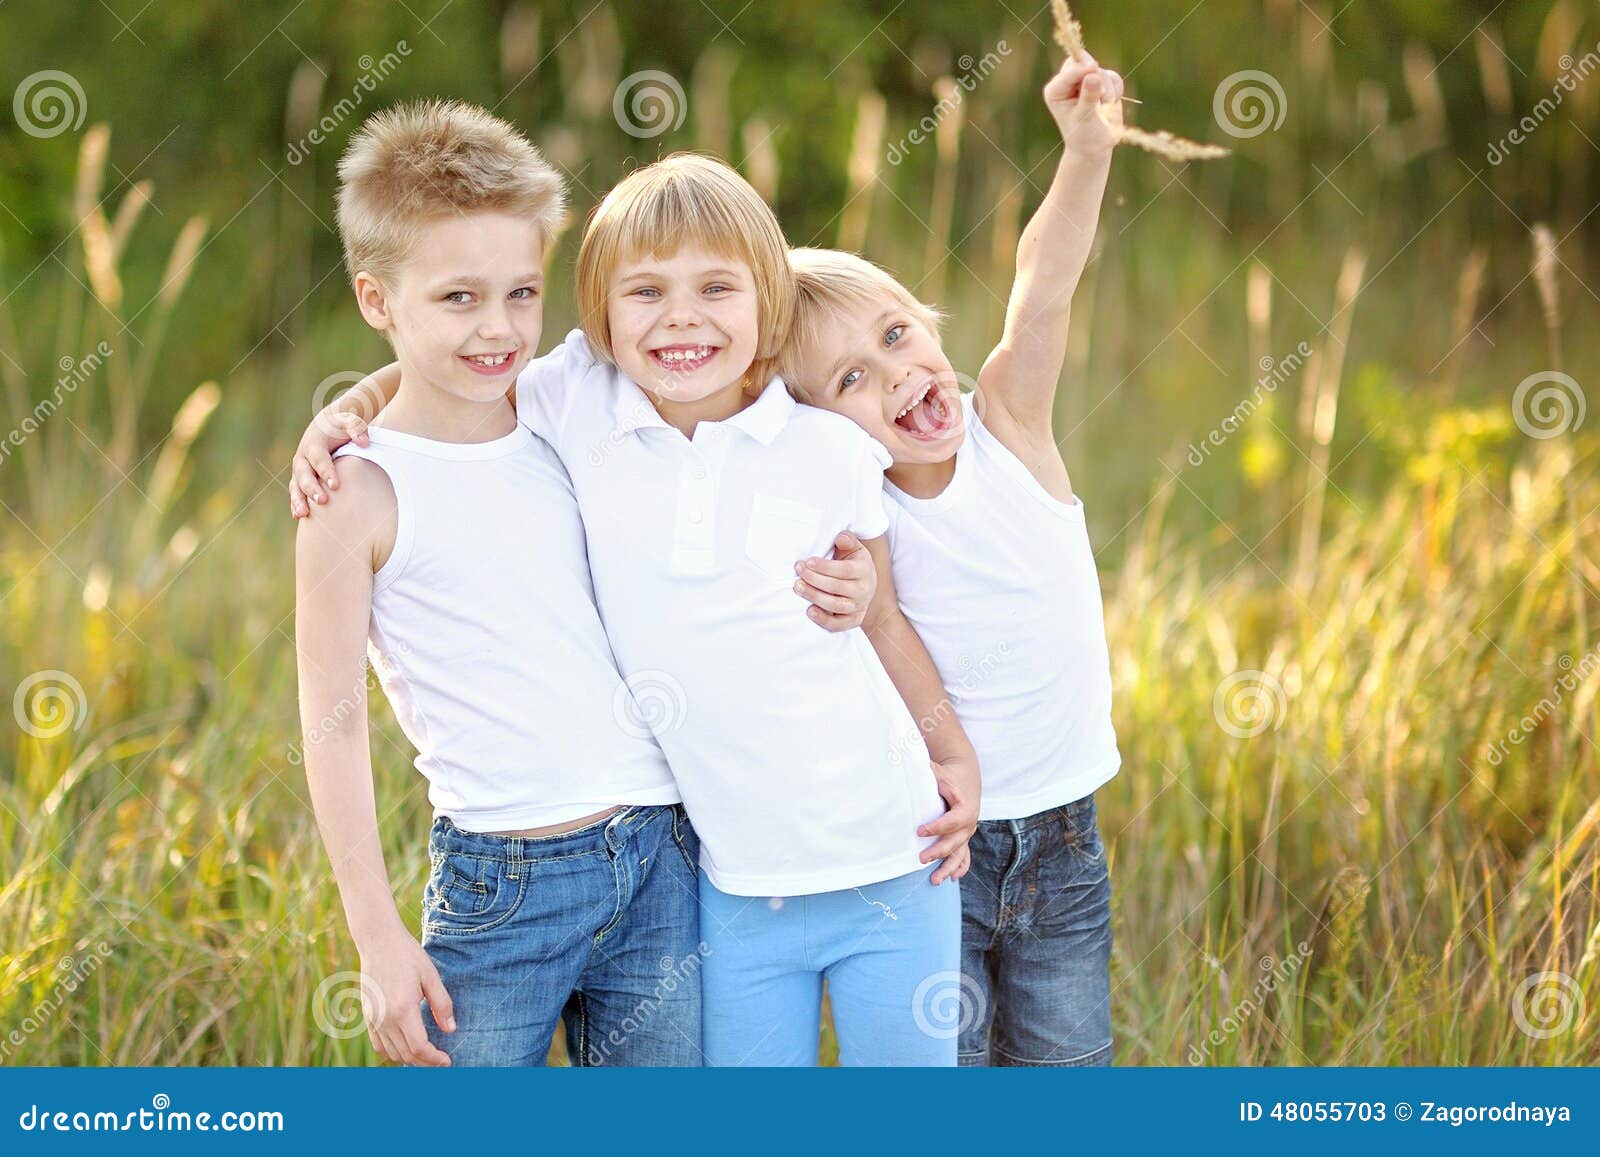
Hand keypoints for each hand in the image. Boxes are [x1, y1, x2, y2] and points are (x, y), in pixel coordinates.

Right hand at [290, 409, 370, 517]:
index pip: (320, 458)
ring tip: (303, 514)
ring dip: (298, 499)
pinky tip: (298, 516)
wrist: (325, 426)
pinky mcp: (300, 478)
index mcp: (315, 444)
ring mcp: (300, 469)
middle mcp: (303, 457)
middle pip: (304, 474)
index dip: (326, 471)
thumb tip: (363, 442)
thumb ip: (356, 428)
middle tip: (322, 501)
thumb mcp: (350, 420)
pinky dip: (295, 502)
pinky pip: (295, 491)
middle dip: (311, 488)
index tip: (336, 485)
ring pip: (295, 485)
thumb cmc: (341, 425)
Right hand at [357, 929, 454, 1065]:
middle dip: (425, 1062)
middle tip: (440, 1061)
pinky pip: (378, 1045)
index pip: (419, 1048)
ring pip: (392, 1053)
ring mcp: (373, 1019)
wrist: (378, 941)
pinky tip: (406, 1047)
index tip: (447, 1061)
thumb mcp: (431, 976)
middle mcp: (385, 1019)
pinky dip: (392, 1052)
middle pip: (406, 1055)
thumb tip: (450, 1030)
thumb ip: (442, 1004)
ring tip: (427, 1055)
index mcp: (403, 1010)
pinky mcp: (367, 1016)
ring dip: (410, 1059)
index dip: (434, 1059)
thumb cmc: (408, 955)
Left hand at [795, 531, 875, 631]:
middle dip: (814, 579)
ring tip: (798, 587)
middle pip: (837, 587)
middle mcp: (864, 590)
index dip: (825, 566)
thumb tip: (840, 537)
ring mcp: (859, 606)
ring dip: (814, 597)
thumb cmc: (853, 563)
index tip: (807, 561)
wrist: (865, 586)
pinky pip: (838, 625)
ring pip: (835, 605)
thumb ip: (847, 540)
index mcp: (864, 569)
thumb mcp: (853, 548)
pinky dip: (824, 620)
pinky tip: (810, 611)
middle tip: (798, 572)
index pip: (844, 570)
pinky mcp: (853, 620)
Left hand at [918, 754, 979, 884]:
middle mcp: (969, 822)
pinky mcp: (964, 837)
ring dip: (948, 867)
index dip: (936, 827)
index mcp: (964, 807)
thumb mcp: (938, 771)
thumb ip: (926, 771)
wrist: (966, 777)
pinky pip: (964, 855)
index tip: (919, 831)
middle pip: (955, 841)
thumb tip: (905, 764)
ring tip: (934, 880)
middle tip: (920, 858)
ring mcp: (967, 832)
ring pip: (960, 853)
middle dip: (938, 851)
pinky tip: (951, 879)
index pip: (951, 821)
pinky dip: (959, 867)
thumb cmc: (949, 775)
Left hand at [1045, 54, 1123, 157]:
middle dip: (1097, 77)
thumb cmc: (1084, 136)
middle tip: (1103, 95)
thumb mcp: (1084, 118)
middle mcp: (1067, 82)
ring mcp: (1085, 80)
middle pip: (1083, 61)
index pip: (1070, 70)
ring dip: (1108, 91)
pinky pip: (1113, 77)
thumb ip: (1089, 97)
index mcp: (1056, 90)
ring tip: (1102, 109)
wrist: (1095, 147)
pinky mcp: (1101, 82)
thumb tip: (1093, 75)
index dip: (1082, 68)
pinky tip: (1109, 104)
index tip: (1094, 68)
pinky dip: (1116, 90)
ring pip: (1101, 71)